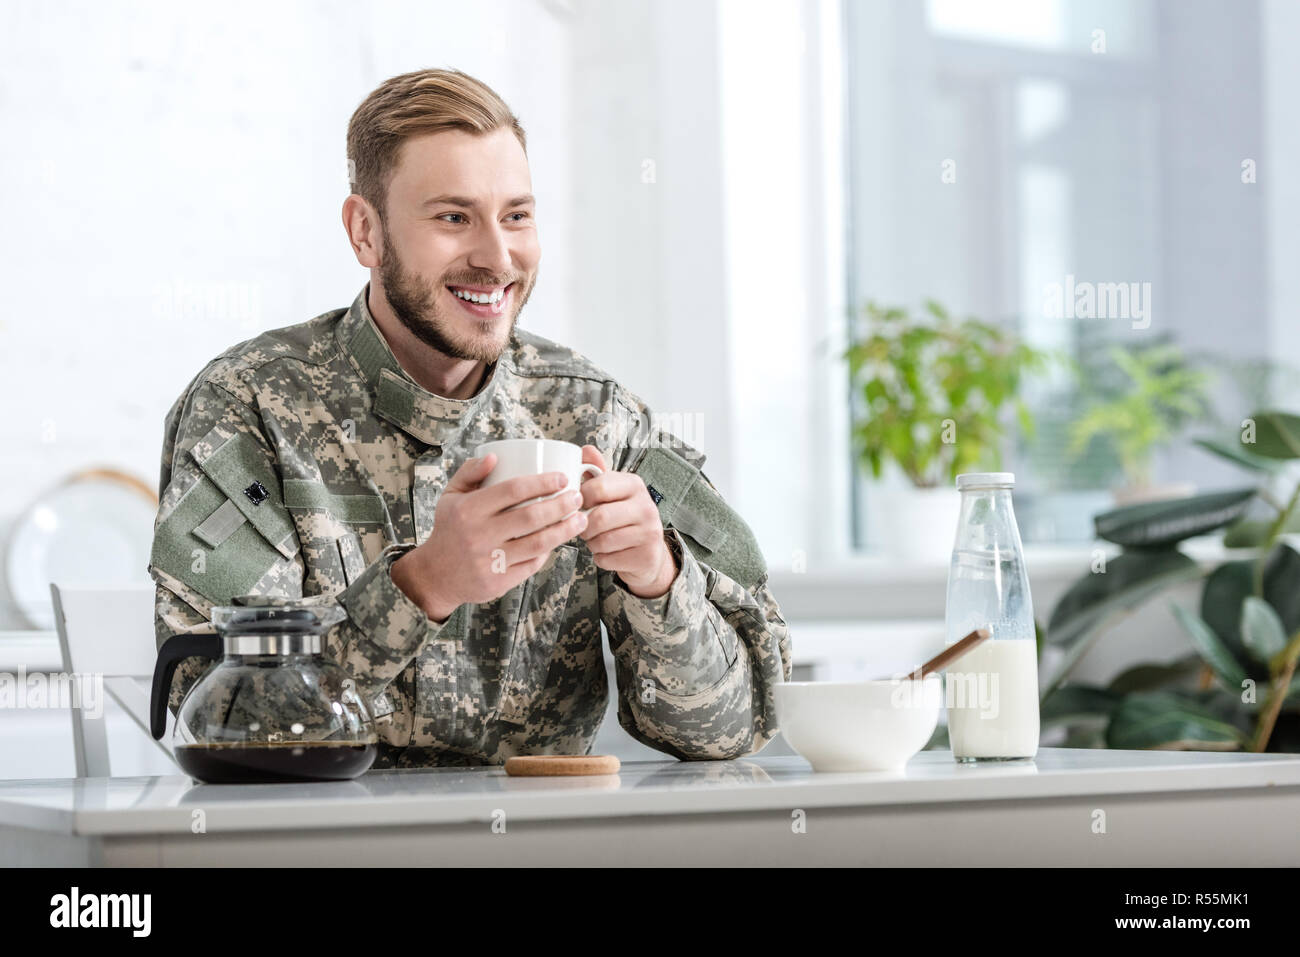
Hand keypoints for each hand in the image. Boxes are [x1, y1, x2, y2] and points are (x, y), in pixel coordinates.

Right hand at [390, 454, 588, 622]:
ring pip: (537, 543)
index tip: (562, 478)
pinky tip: (559, 540)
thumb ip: (470, 472)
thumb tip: (496, 455)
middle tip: (578, 497)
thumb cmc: (449, 528)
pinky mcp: (498, 582)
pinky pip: (531, 565)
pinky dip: (548, 552)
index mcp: (468, 510)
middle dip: (561, 506)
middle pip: (530, 517)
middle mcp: (479, 535)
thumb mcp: (451, 496)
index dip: (542, 482)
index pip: (512, 490)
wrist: (435, 575)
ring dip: (564, 531)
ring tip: (581, 519)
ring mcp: (490, 561)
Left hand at [577, 445, 676, 598]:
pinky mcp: (647, 555)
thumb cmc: (623, 516)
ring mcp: (650, 532)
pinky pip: (607, 559)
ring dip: (591, 544)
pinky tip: (608, 552)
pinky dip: (600, 558)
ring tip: (596, 539)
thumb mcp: (611, 490)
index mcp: (634, 484)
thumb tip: (584, 449)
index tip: (579, 505)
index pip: (598, 487)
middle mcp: (646, 506)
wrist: (648, 550)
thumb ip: (596, 471)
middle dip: (584, 526)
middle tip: (584, 527)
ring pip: (602, 541)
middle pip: (599, 517)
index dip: (580, 499)